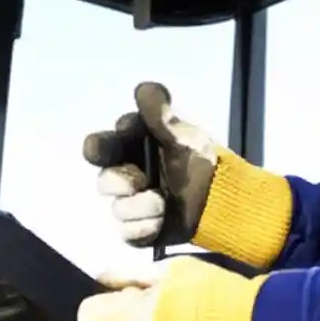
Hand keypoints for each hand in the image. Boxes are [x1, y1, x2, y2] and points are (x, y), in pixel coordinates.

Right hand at [82, 83, 219, 247]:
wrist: (220, 199)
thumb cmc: (198, 160)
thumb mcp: (182, 134)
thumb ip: (161, 114)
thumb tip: (143, 88)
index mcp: (128, 149)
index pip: (98, 147)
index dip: (103, 147)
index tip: (124, 138)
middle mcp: (123, 175)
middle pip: (104, 182)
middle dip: (125, 181)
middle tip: (145, 180)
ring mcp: (128, 204)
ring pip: (119, 210)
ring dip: (146, 206)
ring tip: (167, 202)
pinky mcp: (136, 229)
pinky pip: (129, 233)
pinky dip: (149, 227)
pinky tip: (165, 219)